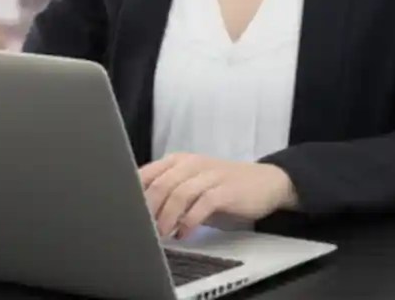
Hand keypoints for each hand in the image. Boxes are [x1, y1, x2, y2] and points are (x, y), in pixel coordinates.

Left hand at [138, 153, 298, 239]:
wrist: (266, 183)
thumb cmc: (223, 187)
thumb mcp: (192, 186)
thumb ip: (168, 193)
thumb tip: (139, 213)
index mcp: (178, 161)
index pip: (147, 174)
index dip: (134, 196)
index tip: (128, 215)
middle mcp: (192, 164)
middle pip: (160, 184)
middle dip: (148, 210)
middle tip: (143, 229)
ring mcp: (210, 175)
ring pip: (179, 193)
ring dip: (167, 218)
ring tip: (162, 234)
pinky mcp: (226, 190)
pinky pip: (202, 204)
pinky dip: (190, 221)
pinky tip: (184, 233)